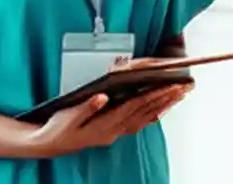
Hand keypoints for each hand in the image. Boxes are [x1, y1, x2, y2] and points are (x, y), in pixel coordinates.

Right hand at [28, 84, 192, 156]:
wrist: (48, 144)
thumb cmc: (57, 128)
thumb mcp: (67, 117)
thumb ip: (85, 108)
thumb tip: (102, 97)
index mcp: (105, 125)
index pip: (134, 107)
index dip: (152, 96)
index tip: (168, 86)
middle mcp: (114, 131)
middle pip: (145, 112)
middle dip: (165, 99)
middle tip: (184, 87)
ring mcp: (115, 133)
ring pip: (145, 118)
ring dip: (163, 106)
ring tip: (179, 94)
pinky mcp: (113, 132)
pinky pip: (138, 122)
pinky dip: (152, 114)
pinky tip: (161, 108)